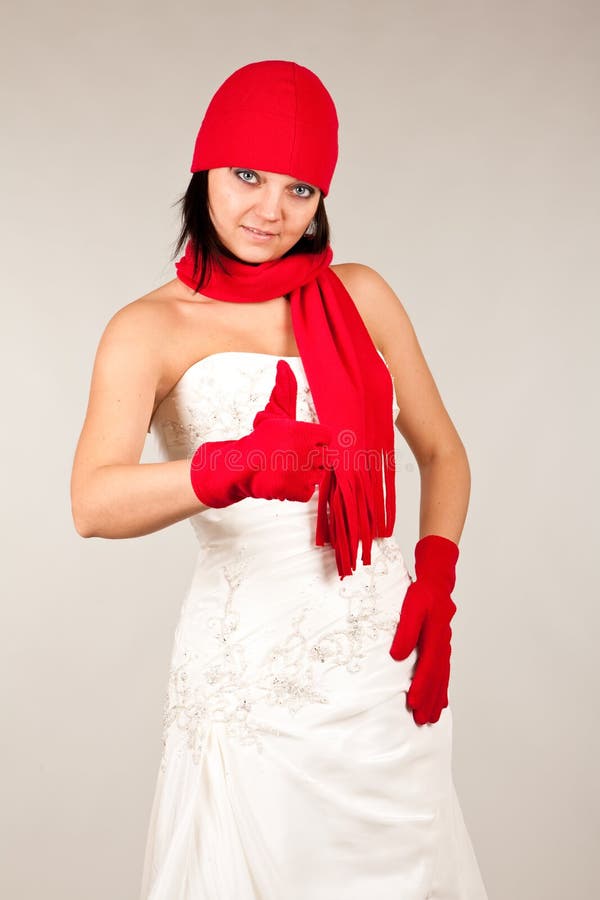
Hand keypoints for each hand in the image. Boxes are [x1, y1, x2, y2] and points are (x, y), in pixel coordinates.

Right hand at [190, 359, 331, 506]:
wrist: (240, 467)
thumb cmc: (261, 440)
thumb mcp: (276, 413)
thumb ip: (285, 390)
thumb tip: (283, 365)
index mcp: (305, 432)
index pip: (328, 437)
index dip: (316, 440)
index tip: (304, 442)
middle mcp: (307, 453)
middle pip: (325, 457)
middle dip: (311, 458)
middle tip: (293, 457)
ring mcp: (303, 474)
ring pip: (317, 475)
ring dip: (305, 474)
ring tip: (288, 468)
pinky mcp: (299, 492)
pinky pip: (308, 491)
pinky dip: (298, 490)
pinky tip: (286, 481)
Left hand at [389, 535, 458, 724]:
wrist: (438, 581)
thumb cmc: (422, 593)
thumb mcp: (412, 606)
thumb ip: (406, 630)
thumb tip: (398, 656)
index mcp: (436, 635)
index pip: (428, 665)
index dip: (421, 685)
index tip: (412, 703)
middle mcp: (443, 643)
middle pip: (438, 676)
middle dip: (429, 699)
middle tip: (422, 720)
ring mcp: (445, 646)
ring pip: (442, 676)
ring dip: (436, 697)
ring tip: (431, 717)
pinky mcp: (442, 646)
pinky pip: (444, 671)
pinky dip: (442, 688)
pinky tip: (440, 701)